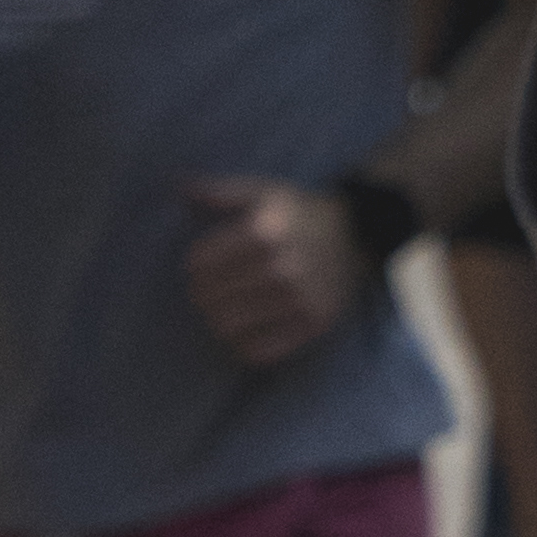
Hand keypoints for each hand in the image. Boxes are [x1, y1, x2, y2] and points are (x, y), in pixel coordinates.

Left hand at [183, 174, 364, 365]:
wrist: (356, 235)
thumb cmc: (299, 213)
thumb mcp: (263, 192)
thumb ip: (220, 191)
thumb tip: (179, 186)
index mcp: (265, 231)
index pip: (201, 263)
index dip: (194, 266)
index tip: (199, 267)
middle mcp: (283, 267)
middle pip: (211, 297)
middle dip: (202, 296)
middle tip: (207, 293)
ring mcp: (300, 299)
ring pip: (229, 326)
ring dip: (218, 320)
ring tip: (222, 311)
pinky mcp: (312, 324)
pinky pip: (258, 350)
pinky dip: (243, 344)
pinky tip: (245, 329)